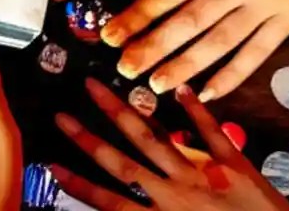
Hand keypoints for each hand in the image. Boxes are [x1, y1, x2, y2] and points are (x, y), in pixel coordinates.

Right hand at [53, 81, 288, 210]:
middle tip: (63, 113)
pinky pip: (212, 134)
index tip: (52, 164)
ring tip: (100, 89)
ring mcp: (205, 176)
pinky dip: (196, 110)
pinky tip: (180, 88)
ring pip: (154, 139)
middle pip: (122, 162)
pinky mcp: (236, 167)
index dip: (79, 184)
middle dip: (89, 138)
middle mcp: (175, 194)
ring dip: (124, 114)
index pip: (110, 202)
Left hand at [103, 0, 288, 97]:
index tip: (110, 31)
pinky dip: (233, 75)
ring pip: (220, 44)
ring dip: (185, 66)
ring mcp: (271, 6)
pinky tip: (210, 92)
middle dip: (153, 47)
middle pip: (190, 23)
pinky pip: (258, 53)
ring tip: (155, 84)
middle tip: (121, 67)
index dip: (140, 12)